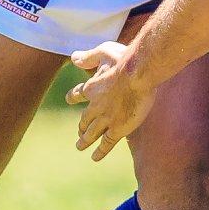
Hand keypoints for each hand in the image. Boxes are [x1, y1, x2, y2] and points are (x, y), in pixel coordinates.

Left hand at [66, 42, 156, 160]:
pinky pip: (106, 143)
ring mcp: (106, 119)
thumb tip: (73, 58)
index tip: (69, 99)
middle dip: (81, 125)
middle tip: (79, 131)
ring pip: (92, 133)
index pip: (78, 94)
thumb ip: (88, 56)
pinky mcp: (119, 128)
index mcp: (92, 87)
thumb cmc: (124, 60)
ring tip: (80, 147)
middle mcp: (95, 106)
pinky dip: (100, 151)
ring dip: (84, 140)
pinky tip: (94, 158)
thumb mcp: (104, 51)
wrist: (139, 74)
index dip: (73, 97)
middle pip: (84, 118)